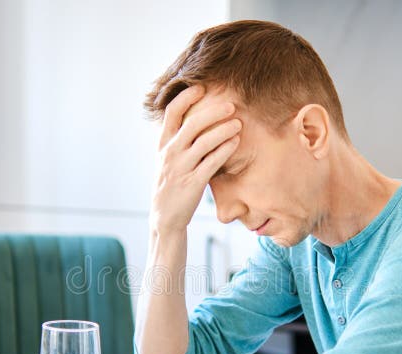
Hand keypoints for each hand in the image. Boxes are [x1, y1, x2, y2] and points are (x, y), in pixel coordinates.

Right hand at [150, 85, 241, 234]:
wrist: (165, 217)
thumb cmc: (170, 185)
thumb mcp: (167, 160)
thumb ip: (177, 141)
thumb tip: (194, 121)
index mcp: (163, 145)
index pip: (172, 112)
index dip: (186, 97)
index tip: (202, 88)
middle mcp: (170, 153)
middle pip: (193, 123)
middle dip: (214, 111)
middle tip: (231, 105)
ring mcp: (181, 168)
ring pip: (205, 141)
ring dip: (224, 129)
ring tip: (238, 123)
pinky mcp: (193, 183)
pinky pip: (212, 162)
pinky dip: (225, 149)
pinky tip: (235, 142)